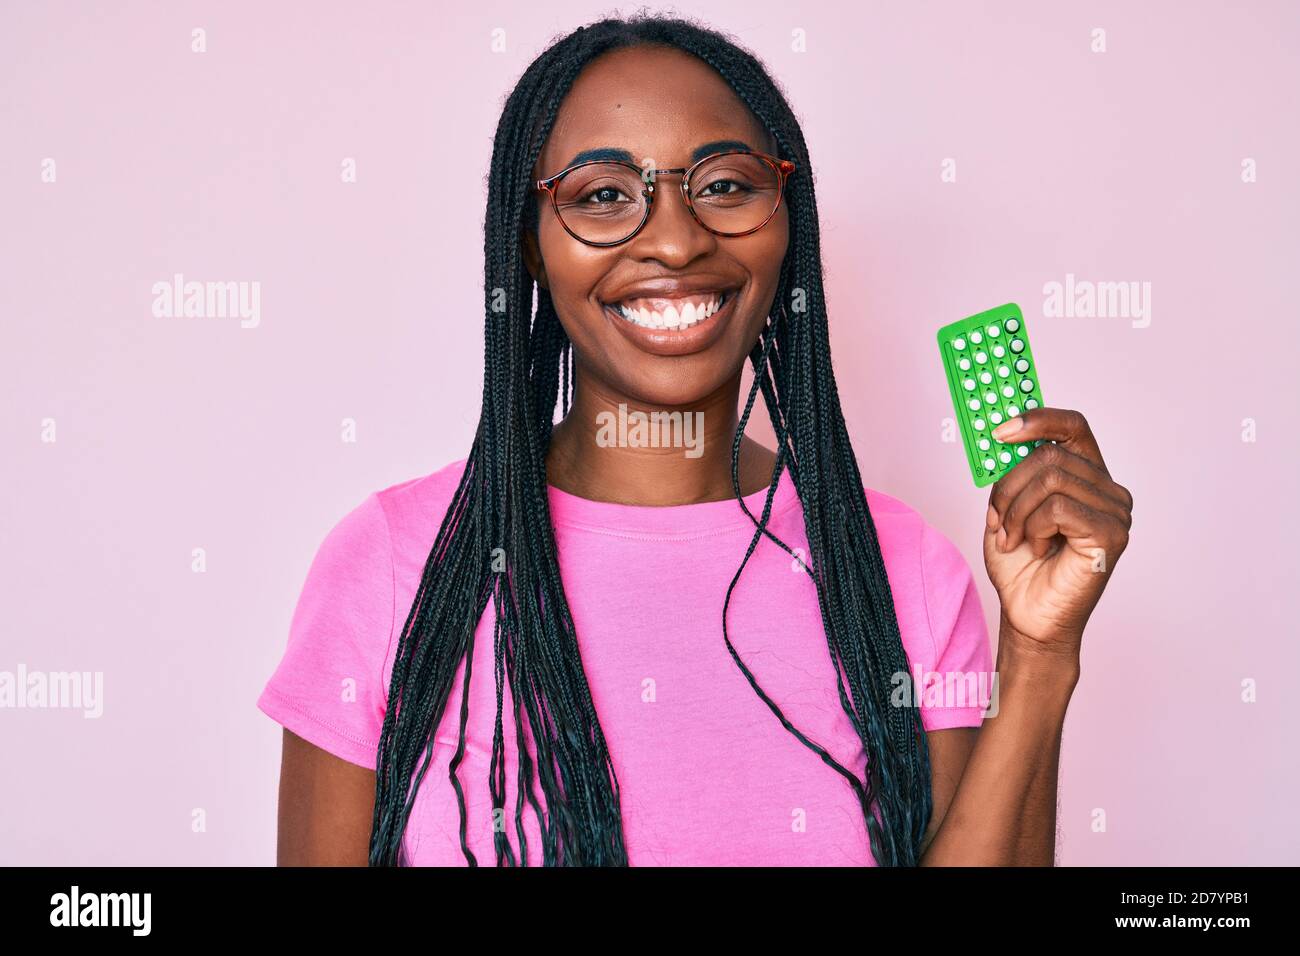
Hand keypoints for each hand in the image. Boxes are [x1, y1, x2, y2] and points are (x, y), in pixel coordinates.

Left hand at [984, 407, 1132, 652]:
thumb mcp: (1007, 508)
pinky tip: (1037, 548)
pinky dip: (1033, 526)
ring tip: (1014, 538)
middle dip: (1009, 486)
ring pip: (1050, 477)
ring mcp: (1115, 510)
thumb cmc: (1021, 566)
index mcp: (1086, 476)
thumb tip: (1003, 439)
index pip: (1072, 427)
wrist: (1029, 616)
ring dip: (1016, 510)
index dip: (1038, 419)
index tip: (1001, 430)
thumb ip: (1012, 473)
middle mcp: (1108, 489)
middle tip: (996, 518)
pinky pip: (1058, 506)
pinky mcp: (1112, 532)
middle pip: (1050, 453)